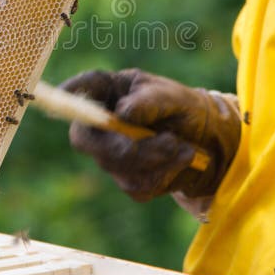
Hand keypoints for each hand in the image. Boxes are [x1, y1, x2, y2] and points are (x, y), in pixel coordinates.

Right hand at [62, 69, 240, 201]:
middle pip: (85, 140)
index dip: (70, 94)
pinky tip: (181, 159)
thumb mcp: (173, 96)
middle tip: (167, 141)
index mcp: (109, 91)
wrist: (208, 141)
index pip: (81, 90)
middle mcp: (101, 124)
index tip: (65, 94)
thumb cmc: (183, 108)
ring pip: (118, 166)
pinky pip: (138, 185)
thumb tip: (123, 113)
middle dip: (125, 146)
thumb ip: (150, 101)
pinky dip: (166, 174)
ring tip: (183, 146)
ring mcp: (109, 154)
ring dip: (159, 158)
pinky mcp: (126, 179)